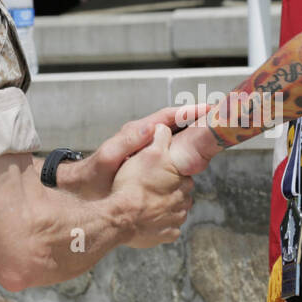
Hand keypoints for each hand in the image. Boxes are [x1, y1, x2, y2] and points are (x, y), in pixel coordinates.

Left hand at [67, 104, 209, 199]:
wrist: (79, 193)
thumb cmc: (90, 177)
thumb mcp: (108, 158)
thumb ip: (128, 141)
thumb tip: (154, 126)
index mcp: (137, 133)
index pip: (169, 117)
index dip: (189, 111)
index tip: (210, 108)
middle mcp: (144, 140)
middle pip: (176, 126)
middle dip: (198, 122)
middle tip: (221, 120)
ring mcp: (147, 153)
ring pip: (176, 143)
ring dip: (195, 140)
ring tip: (217, 140)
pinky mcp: (148, 167)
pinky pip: (171, 159)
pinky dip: (186, 159)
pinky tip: (198, 165)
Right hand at [112, 123, 193, 247]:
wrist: (120, 216)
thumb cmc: (132, 184)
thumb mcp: (147, 153)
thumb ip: (160, 138)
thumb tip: (167, 127)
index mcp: (183, 180)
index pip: (182, 174)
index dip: (168, 172)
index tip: (155, 173)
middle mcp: (184, 200)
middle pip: (180, 192)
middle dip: (167, 190)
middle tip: (148, 188)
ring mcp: (177, 219)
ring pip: (175, 210)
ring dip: (164, 207)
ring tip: (146, 203)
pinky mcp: (168, 234)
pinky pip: (167, 228)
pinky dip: (159, 225)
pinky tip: (147, 219)